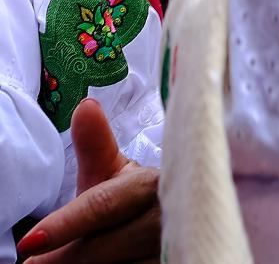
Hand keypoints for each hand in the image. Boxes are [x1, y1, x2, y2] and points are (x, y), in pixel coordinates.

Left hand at [17, 100, 159, 262]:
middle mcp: (167, 217)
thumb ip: (95, 145)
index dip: (65, 224)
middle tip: (37, 261)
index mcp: (153, 184)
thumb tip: (85, 106)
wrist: (171, 226)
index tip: (31, 242)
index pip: (102, 206)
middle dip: (64, 257)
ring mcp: (170, 248)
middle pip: (99, 247)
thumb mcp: (113, 174)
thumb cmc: (132, 200)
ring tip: (62, 261)